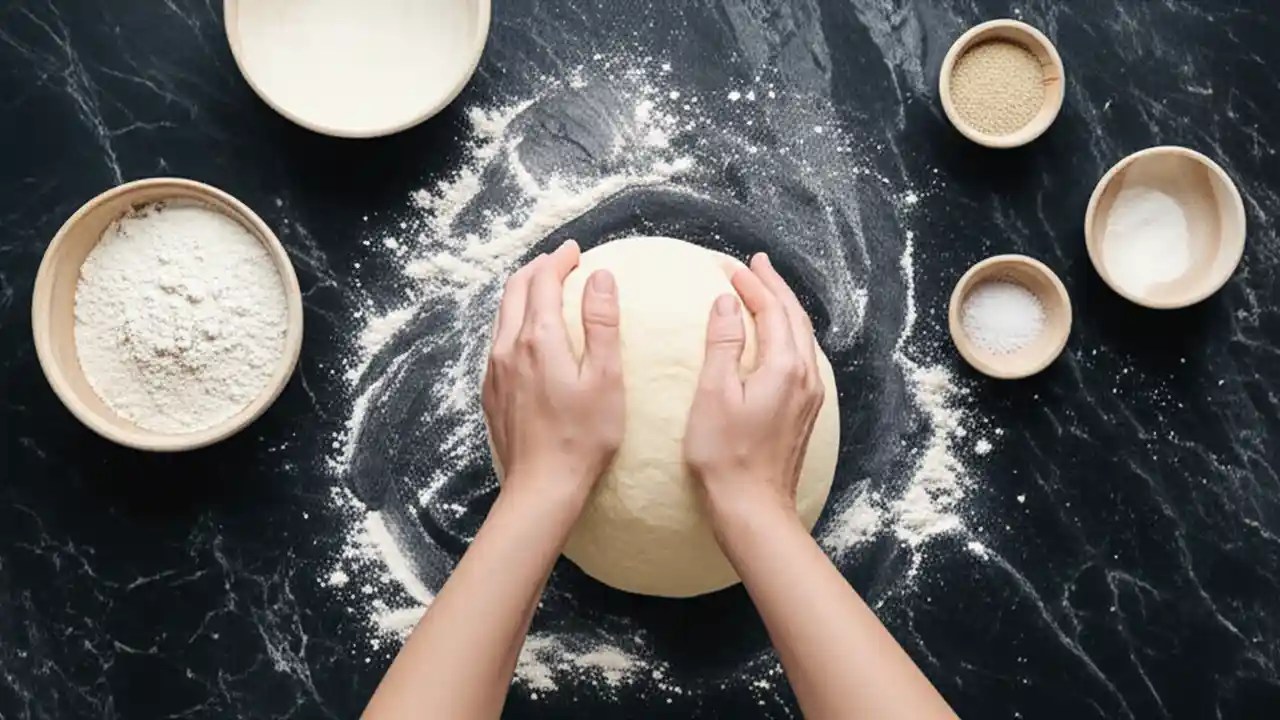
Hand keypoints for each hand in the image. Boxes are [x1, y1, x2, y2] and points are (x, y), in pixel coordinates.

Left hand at [483, 240, 624, 504]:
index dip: (559, 260)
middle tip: (559, 262)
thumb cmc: (583, 437)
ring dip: (522, 292)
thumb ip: (602, 324)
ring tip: (543, 287)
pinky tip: (528, 333)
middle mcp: (509, 347)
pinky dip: (513, 319)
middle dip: (536, 268)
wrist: (542, 487)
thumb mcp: (606, 379)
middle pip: (514, 290)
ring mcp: (495, 370)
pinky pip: (498, 339)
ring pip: (502, 314)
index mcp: (538, 339)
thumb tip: (600, 277)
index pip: (543, 281)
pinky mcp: (491, 390)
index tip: (575, 251)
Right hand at [684, 253, 824, 524]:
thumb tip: (727, 302)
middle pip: (794, 318)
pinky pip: (801, 357)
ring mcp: (809, 396)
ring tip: (764, 292)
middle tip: (755, 265)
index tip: (731, 266)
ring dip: (783, 309)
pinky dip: (786, 334)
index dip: (752, 284)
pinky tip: (775, 338)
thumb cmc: (725, 457)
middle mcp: (805, 377)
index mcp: (784, 368)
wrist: (753, 508)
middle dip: (774, 287)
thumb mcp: (714, 395)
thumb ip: (722, 344)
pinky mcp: (804, 412)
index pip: (771, 310)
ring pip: (802, 337)